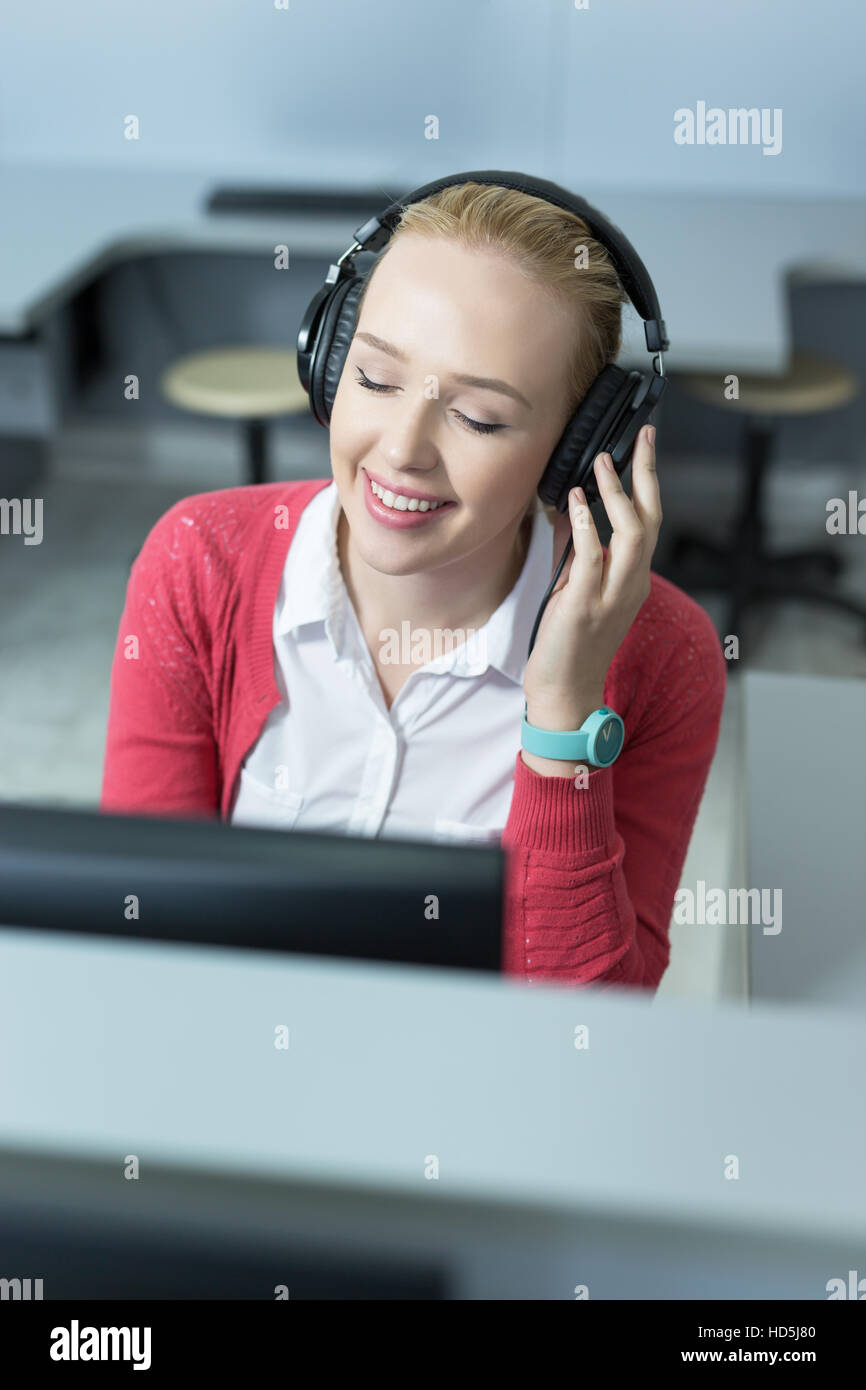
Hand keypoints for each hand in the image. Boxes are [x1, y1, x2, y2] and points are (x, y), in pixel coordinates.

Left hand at [522, 425, 661, 766]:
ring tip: (602, 463)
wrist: (565, 692)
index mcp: (633, 579)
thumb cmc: (570, 644)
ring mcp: (611, 596)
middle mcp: (630, 584)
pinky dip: (584, 525)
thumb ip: (578, 553)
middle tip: (641, 437)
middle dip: (647, 475)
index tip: (643, 446)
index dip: (648, 482)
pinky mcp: (584, 606)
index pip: (648, 521)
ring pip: (629, 534)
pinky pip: (590, 557)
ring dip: (616, 494)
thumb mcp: (577, 590)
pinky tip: (573, 500)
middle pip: (649, 519)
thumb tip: (570, 512)